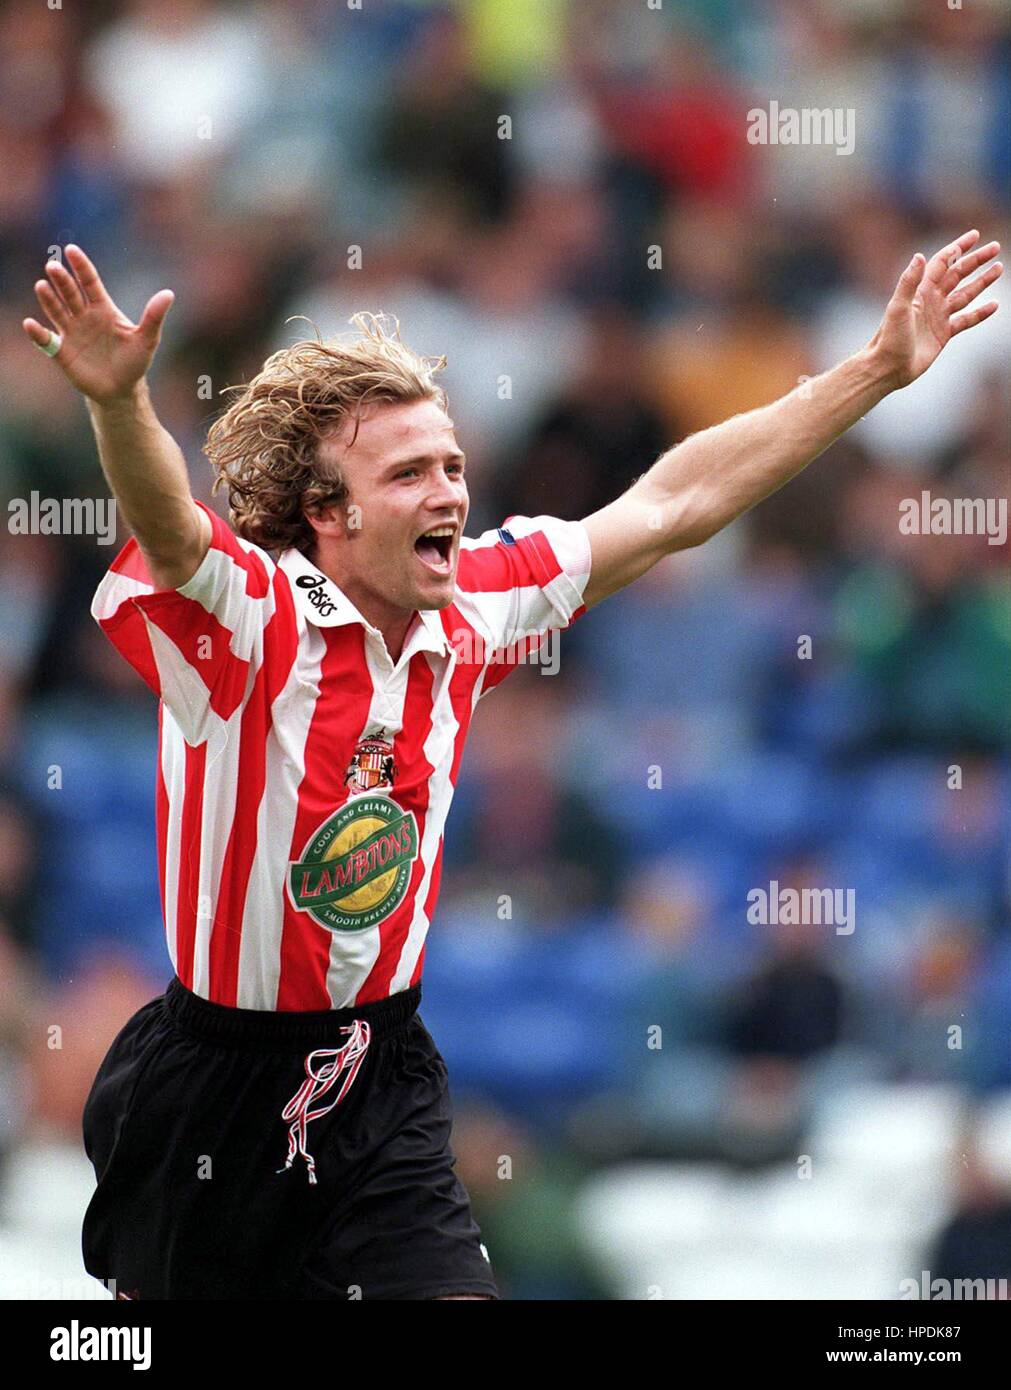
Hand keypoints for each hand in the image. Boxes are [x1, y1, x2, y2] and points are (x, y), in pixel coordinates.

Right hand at [22, 245, 174, 405]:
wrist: (121, 390)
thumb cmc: (134, 362)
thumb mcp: (147, 340)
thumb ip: (154, 317)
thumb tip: (169, 294)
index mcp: (103, 309)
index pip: (90, 282)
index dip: (81, 266)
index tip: (71, 250)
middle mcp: (84, 316)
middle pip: (70, 293)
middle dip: (62, 280)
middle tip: (53, 266)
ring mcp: (71, 332)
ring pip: (56, 311)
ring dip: (48, 299)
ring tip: (42, 286)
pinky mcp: (61, 352)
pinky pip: (47, 340)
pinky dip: (38, 333)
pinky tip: (31, 324)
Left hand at [868, 229, 1001, 389]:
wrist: (888, 368)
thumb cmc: (888, 338)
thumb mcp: (898, 307)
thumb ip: (909, 282)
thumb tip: (919, 255)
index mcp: (920, 291)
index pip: (942, 262)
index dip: (958, 248)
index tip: (975, 235)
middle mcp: (931, 300)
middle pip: (958, 274)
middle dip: (976, 260)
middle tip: (995, 247)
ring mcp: (938, 316)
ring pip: (966, 294)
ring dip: (982, 281)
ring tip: (999, 268)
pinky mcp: (943, 334)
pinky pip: (966, 320)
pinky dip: (980, 313)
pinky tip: (994, 305)